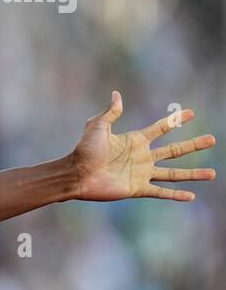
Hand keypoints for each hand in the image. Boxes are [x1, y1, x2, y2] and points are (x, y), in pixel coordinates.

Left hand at [72, 91, 215, 201]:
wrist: (76, 173)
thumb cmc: (84, 149)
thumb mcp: (97, 126)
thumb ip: (110, 112)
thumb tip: (116, 94)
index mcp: (135, 141)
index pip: (161, 129)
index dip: (175, 121)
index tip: (191, 113)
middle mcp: (142, 157)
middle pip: (174, 150)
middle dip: (193, 145)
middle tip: (212, 140)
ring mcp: (141, 173)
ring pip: (173, 173)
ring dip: (193, 173)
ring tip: (212, 173)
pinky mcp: (137, 188)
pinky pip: (160, 192)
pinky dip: (176, 195)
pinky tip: (191, 196)